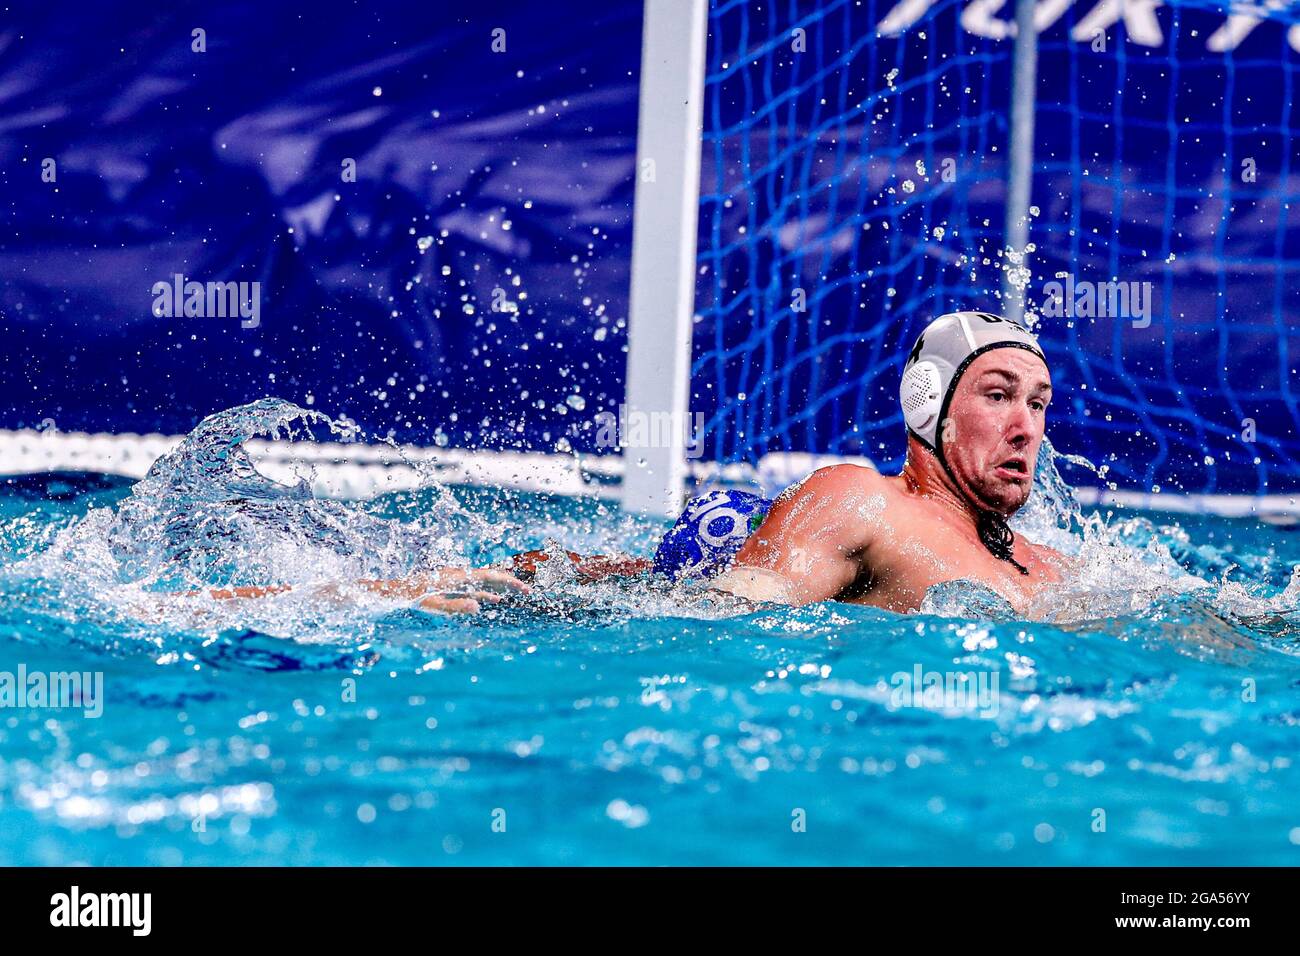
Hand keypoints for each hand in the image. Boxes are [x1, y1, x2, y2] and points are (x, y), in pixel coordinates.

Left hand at [408, 567, 529, 613]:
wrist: (400, 590)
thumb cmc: (415, 597)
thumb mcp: (435, 605)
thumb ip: (457, 606)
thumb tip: (478, 607)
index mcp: (460, 577)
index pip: (491, 577)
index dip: (510, 582)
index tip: (525, 590)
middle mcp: (462, 575)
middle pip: (492, 577)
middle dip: (511, 583)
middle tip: (528, 592)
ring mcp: (459, 580)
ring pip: (486, 582)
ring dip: (502, 588)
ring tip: (517, 594)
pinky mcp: (455, 586)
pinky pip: (476, 589)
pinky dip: (488, 593)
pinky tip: (495, 600)